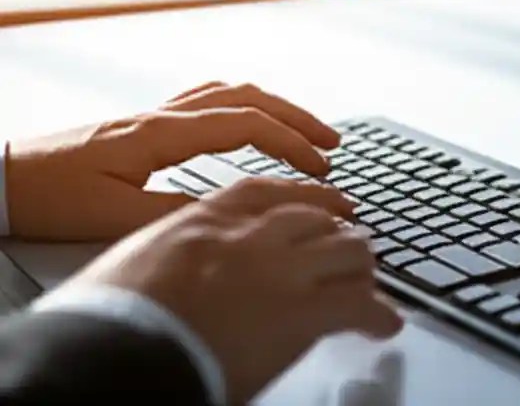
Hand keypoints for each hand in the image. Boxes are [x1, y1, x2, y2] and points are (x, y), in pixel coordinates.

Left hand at [5, 81, 339, 240]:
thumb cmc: (48, 197)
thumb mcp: (115, 217)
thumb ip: (179, 210)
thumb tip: (233, 208)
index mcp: (161, 133)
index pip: (246, 124)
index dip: (292, 143)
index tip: (320, 166)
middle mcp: (160, 115)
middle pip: (247, 98)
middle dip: (296, 117)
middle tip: (332, 142)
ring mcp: (150, 115)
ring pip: (228, 92)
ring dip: (273, 107)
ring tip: (302, 128)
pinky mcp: (141, 126)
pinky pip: (206, 100)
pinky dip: (242, 106)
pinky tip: (246, 122)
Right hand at [54, 176, 403, 404]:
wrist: (106, 360)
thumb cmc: (101, 328)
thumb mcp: (126, 271)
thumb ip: (169, 259)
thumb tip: (180, 277)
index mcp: (198, 223)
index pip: (263, 192)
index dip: (298, 195)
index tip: (313, 201)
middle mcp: (245, 237)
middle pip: (314, 216)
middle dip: (336, 229)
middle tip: (349, 241)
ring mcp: (278, 270)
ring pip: (347, 248)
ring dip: (360, 264)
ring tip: (367, 280)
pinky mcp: (300, 312)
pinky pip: (359, 304)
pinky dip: (378, 315)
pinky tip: (384, 325)